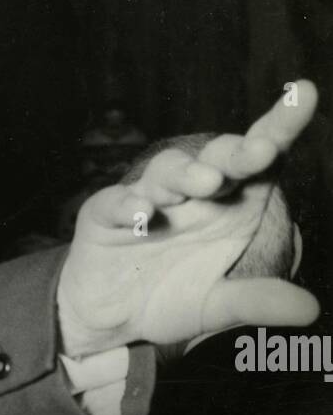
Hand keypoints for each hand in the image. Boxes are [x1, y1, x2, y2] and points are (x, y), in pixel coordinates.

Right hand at [57, 81, 319, 355]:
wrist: (108, 320)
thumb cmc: (167, 298)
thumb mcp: (216, 307)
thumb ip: (258, 302)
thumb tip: (310, 310)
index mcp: (227, 205)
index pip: (258, 160)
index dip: (281, 125)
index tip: (306, 93)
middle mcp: (191, 194)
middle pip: (217, 158)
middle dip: (239, 151)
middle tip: (262, 151)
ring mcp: (147, 197)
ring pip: (168, 170)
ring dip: (188, 173)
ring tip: (207, 183)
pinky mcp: (104, 214)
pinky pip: (117, 202)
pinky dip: (129, 205)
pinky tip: (143, 214)